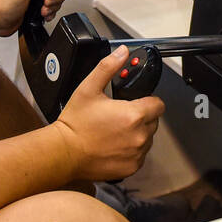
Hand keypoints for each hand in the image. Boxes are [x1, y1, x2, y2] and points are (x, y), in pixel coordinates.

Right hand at [53, 47, 163, 181]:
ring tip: (115, 131)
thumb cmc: (75, 123)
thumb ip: (108, 67)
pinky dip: (131, 150)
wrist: (64, 152)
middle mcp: (139, 136)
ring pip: (147, 139)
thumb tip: (122, 53)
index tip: (137, 101)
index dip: (148, 100)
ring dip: (137, 134)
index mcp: (133, 115)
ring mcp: (136, 153)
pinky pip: (139, 155)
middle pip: (153, 121)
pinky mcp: (131, 167)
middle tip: (120, 115)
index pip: (158, 104)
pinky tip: (114, 145)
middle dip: (141, 117)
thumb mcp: (89, 88)